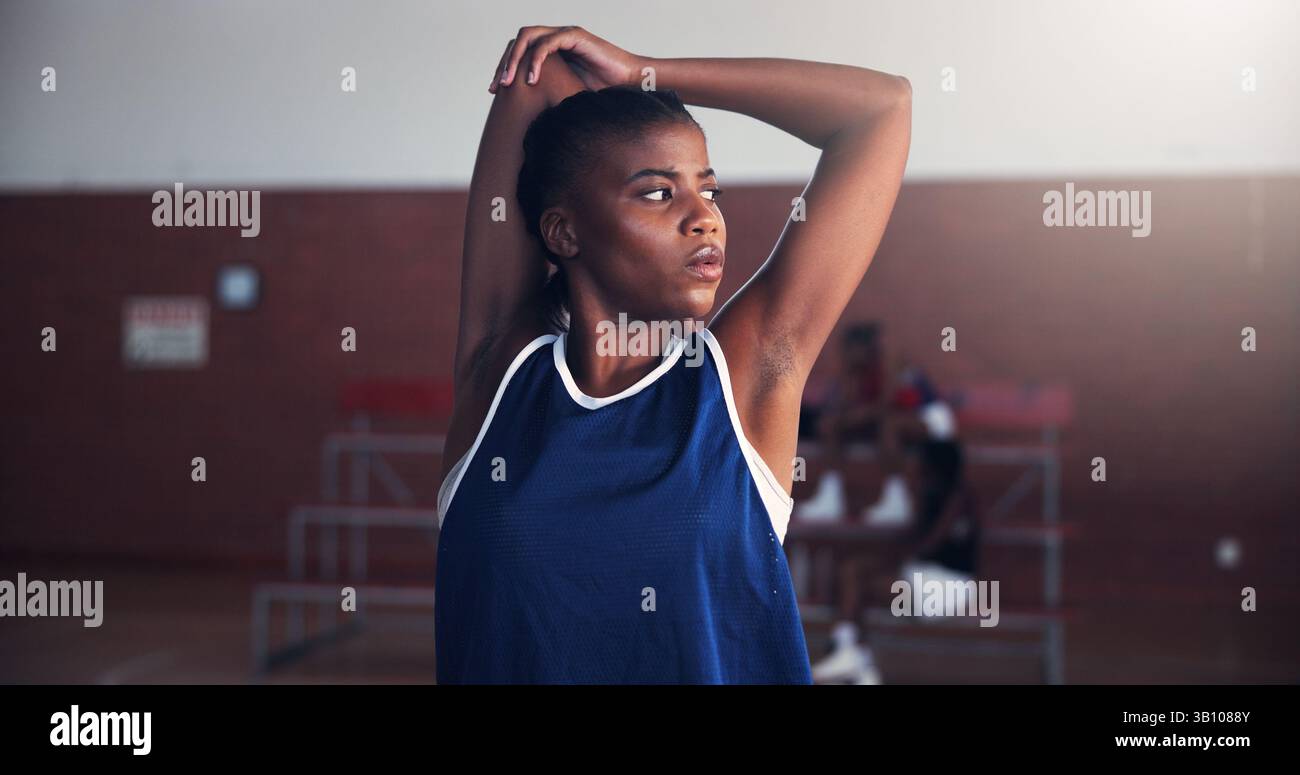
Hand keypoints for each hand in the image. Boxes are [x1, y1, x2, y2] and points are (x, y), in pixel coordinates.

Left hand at [489, 25, 642, 93]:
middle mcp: (555, 38)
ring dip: (514, 59)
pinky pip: (547, 43)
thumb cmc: (602, 92)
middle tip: (496, 88)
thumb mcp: (565, 95)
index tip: (494, 92)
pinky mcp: (575, 36)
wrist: (629, 83)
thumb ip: (547, 96)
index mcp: (551, 51)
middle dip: (503, 64)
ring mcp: (564, 35)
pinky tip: (531, 80)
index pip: (518, 51)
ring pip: (528, 37)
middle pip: (518, 42)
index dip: (503, 68)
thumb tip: (525, 119)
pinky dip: (536, 60)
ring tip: (508, 82)